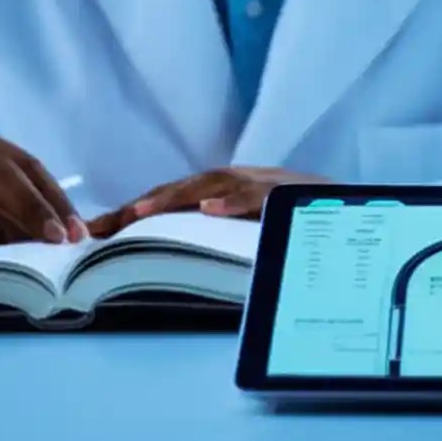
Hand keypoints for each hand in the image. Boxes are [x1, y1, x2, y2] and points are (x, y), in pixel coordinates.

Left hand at [87, 167, 326, 237]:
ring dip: (173, 198)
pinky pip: (255, 195)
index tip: (95, 230)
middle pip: (178, 188)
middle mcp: (232, 181)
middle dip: (139, 205)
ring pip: (208, 185)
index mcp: (220, 190)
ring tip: (140, 213)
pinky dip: (232, 201)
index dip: (131, 212)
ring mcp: (257, 182)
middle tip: (104, 224)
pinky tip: (210, 210)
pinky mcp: (283, 191)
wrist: (346, 201)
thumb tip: (168, 259)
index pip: (168, 199)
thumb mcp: (247, 228)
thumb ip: (212, 235)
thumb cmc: (291, 218)